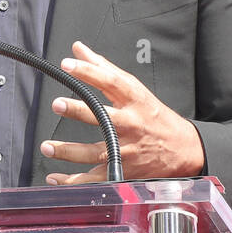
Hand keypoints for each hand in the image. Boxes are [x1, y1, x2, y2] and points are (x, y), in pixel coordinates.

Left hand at [40, 41, 204, 184]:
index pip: (111, 81)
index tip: (68, 64)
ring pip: (96, 152)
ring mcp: (127, 150)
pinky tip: (55, 178)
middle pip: (104, 117)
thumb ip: (104, 69)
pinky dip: (73, 181)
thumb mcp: (135, 90)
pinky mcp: (123, 172)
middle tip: (58, 104)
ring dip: (69, 151)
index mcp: (135, 101)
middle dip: (79, 110)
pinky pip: (95, 179)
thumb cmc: (155, 117)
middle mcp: (131, 125)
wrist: (184, 150)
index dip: (89, 71)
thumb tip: (78, 50)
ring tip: (47, 147)